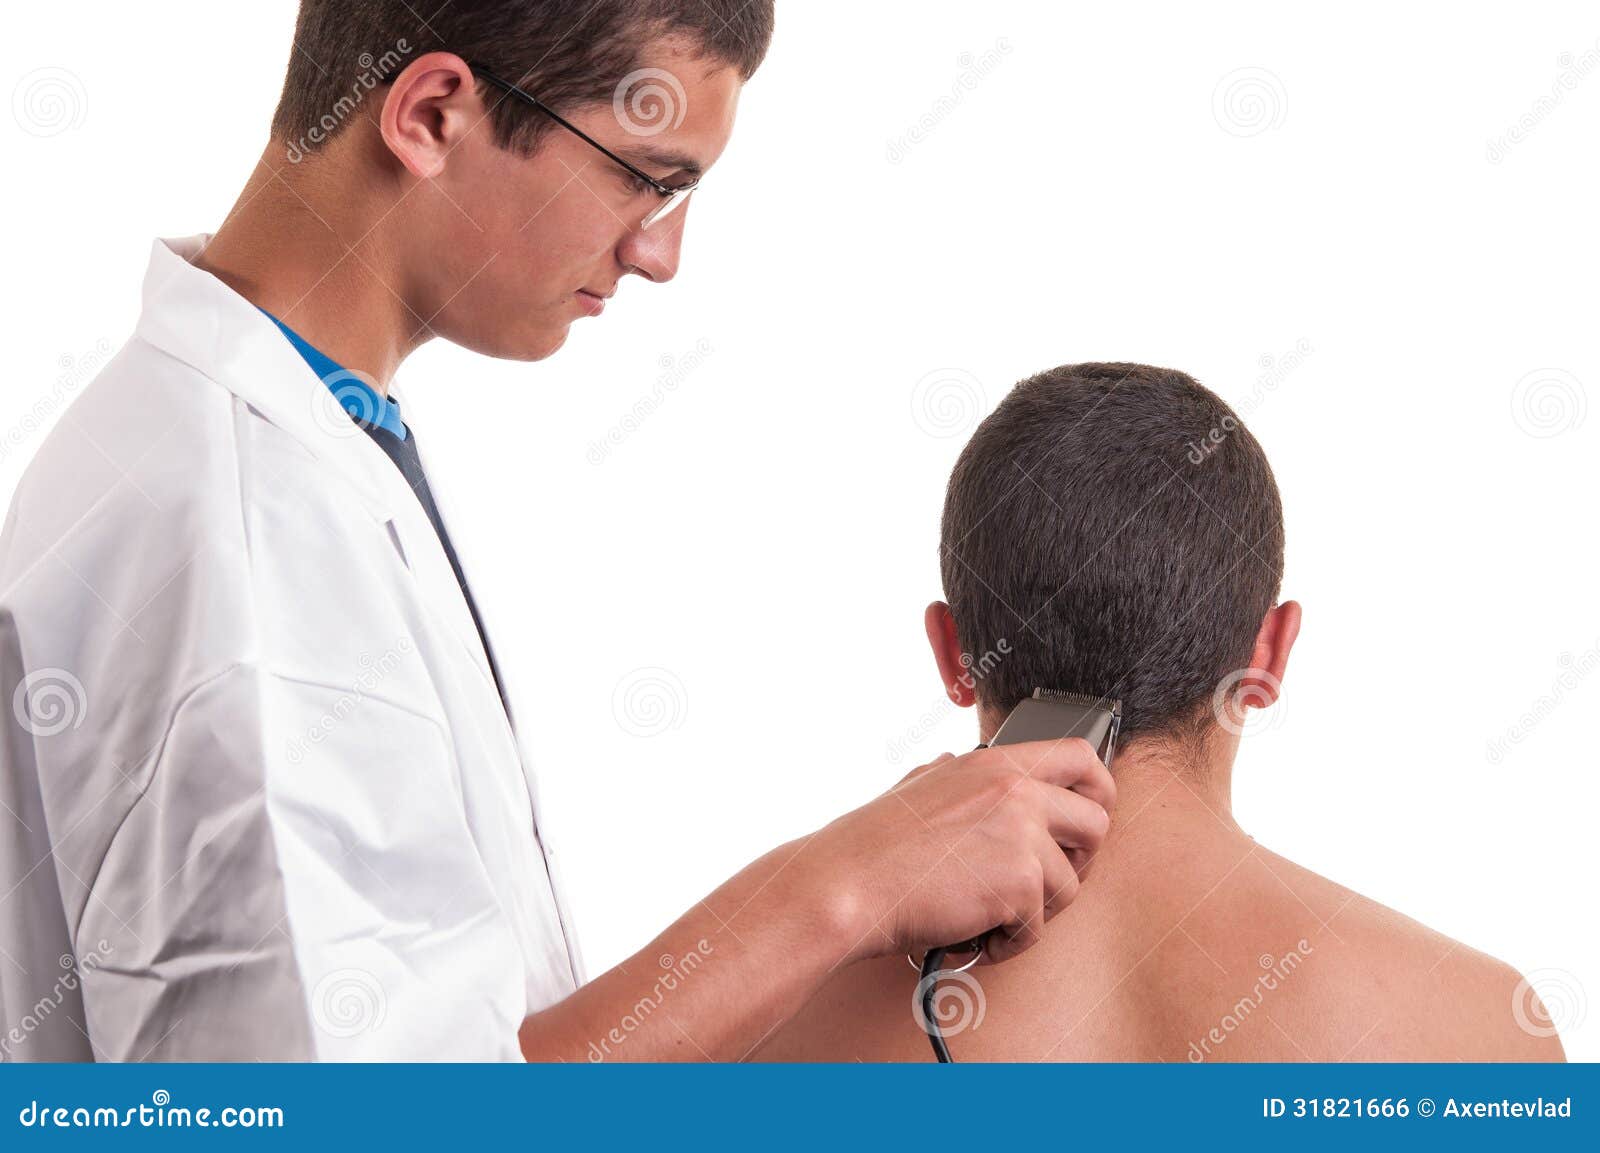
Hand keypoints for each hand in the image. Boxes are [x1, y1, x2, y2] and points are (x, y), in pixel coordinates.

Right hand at [812, 738, 1115, 964]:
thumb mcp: (919, 784)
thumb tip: (959, 768)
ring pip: (1070, 885)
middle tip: (1043, 881)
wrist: (848, 885)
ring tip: (990, 916)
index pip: (1082, 757)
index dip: (1098, 790)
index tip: (1086, 816)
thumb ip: (956, 776)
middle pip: (1097, 823)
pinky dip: (1008, 942)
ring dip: (1035, 911)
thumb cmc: (872, 843)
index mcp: (996, 763)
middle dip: (1079, 861)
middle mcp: (1017, 792)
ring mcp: (1022, 837)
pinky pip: (1038, 927)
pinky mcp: (1020, 885)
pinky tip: (973, 935)